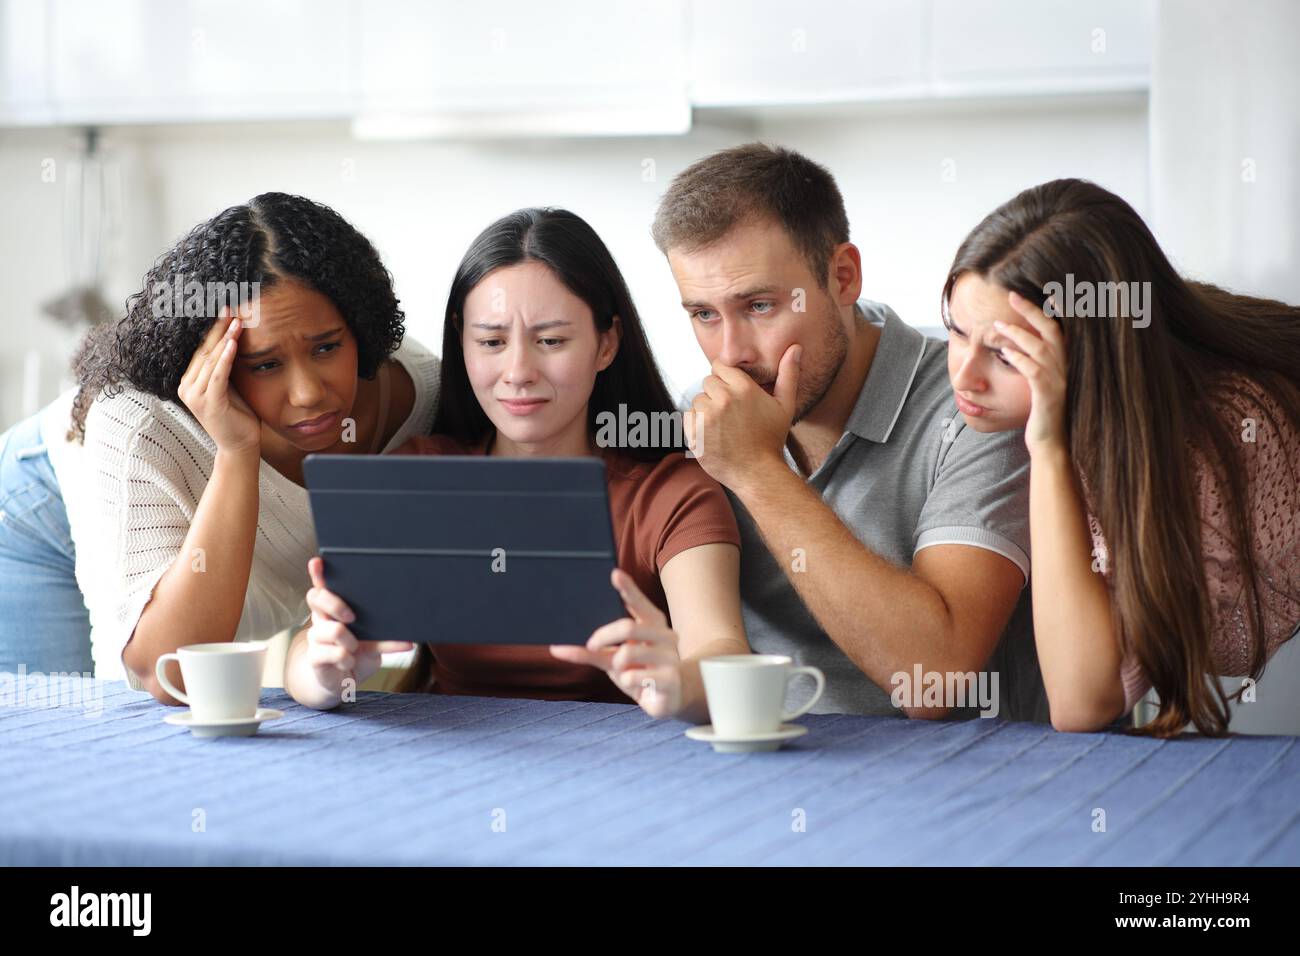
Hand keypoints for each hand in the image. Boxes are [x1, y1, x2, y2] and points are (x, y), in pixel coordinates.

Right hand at [177, 314, 261, 455]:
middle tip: (230, 307)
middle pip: (204, 351)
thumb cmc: (238, 415)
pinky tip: (233, 343)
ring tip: (236, 320)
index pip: (201, 350)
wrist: (240, 445)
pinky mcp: (208, 404)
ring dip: (224, 339)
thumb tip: (234, 339)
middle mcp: (187, 387)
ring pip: (210, 361)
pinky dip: (225, 358)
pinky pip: (217, 375)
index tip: (225, 310)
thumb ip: (226, 367)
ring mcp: (195, 396)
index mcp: (189, 382)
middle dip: (218, 328)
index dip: (213, 330)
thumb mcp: (230, 386)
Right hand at [304, 557, 411, 699]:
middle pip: (317, 597)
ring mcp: (315, 637)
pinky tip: (349, 662)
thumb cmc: (359, 652)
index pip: (321, 585)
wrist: (343, 681)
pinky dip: (349, 659)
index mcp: (332, 608)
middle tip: (352, 617)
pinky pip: (337, 653)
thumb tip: (410, 624)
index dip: (318, 573)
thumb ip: (384, 628)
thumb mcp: (373, 638)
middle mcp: (320, 618)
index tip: (318, 561)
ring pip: (333, 630)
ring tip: (355, 649)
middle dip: (336, 604)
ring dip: (351, 642)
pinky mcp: (315, 657)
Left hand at [550, 568, 683, 717]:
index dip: (628, 589)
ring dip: (618, 666)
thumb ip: (590, 652)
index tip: (614, 574)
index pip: (639, 603)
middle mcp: (666, 635)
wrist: (671, 697)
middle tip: (591, 645)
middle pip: (627, 626)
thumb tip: (556, 648)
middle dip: (603, 636)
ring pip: (628, 653)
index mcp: (654, 624)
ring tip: (625, 673)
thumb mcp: (613, 659)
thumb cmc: (640, 670)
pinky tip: (640, 685)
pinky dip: (627, 681)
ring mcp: (671, 656)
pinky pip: (633, 676)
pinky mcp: (671, 678)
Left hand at [683, 344, 801, 493]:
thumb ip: (788, 374)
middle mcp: (724, 398)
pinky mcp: (695, 431)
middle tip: (731, 415)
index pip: (719, 366)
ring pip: (697, 400)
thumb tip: (795, 348)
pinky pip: (688, 416)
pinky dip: (696, 424)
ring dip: (706, 410)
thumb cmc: (771, 440)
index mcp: (743, 387)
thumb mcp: (785, 406)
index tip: (731, 393)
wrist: (757, 474)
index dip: (724, 378)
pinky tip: (713, 434)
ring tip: (724, 427)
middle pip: (708, 383)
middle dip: (716, 394)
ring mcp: (707, 415)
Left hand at [995, 292, 1068, 457]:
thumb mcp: (1043, 383)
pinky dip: (1019, 358)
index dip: (1054, 308)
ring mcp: (1060, 380)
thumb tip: (1016, 345)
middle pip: (1052, 329)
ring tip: (998, 325)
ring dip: (1017, 333)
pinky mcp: (1048, 395)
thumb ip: (1037, 363)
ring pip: (1040, 347)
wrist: (1052, 443)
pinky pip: (1033, 371)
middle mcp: (1067, 367)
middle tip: (1012, 296)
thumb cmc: (1044, 412)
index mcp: (1067, 362)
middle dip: (1032, 310)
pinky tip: (1004, 352)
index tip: (1043, 290)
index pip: (1062, 328)